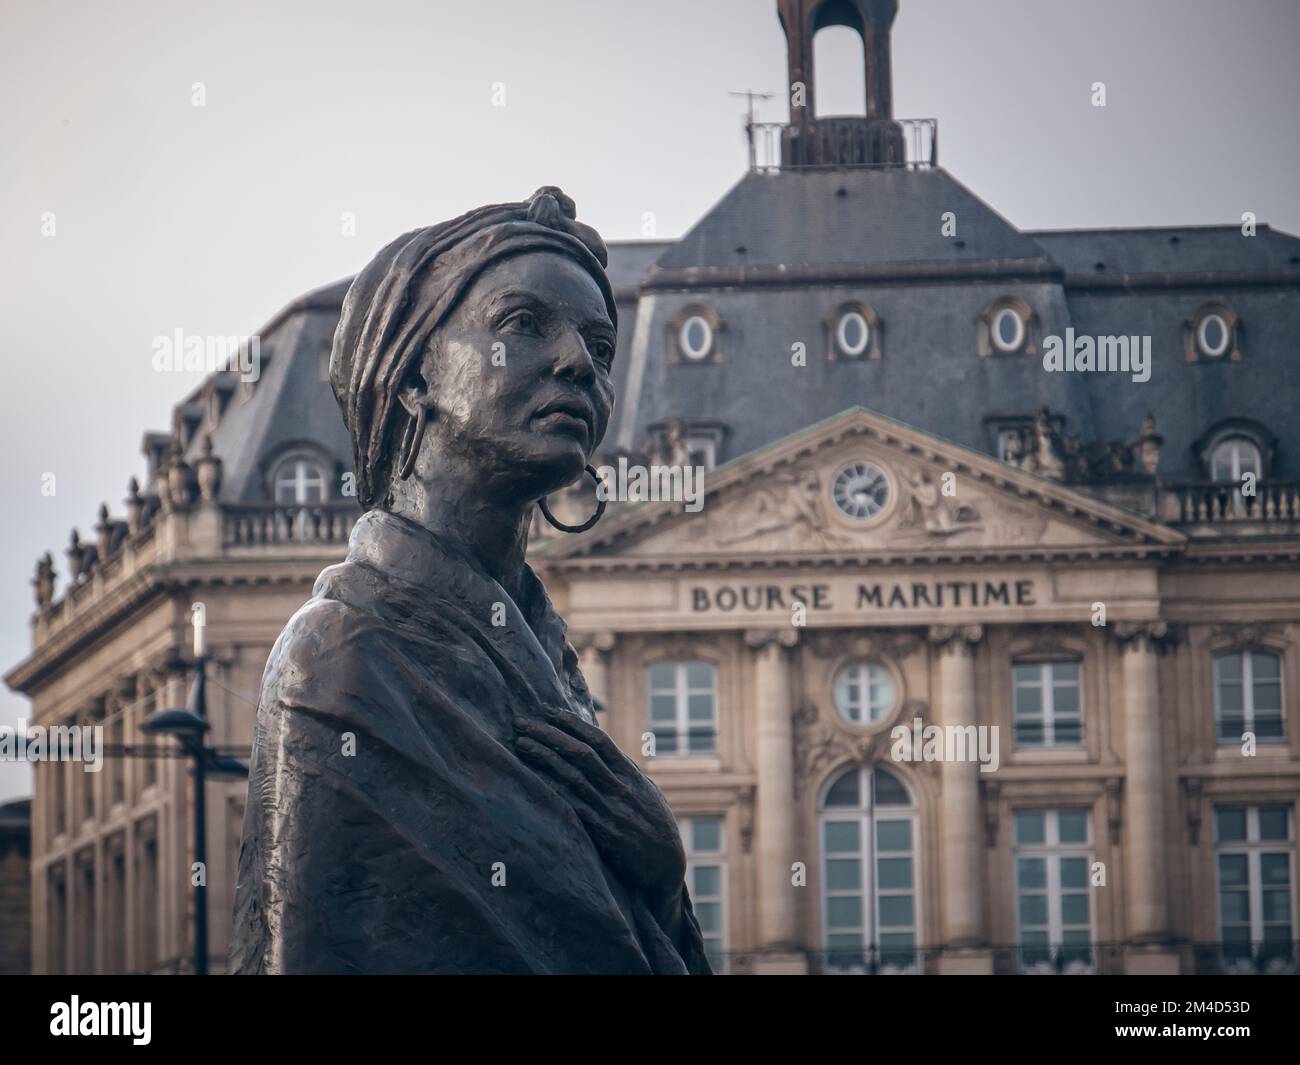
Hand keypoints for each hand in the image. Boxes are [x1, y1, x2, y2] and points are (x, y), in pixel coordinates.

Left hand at [514, 706, 685, 917]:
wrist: (665, 867)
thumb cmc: (656, 826)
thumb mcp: (647, 793)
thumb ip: (626, 772)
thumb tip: (605, 750)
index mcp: (631, 775)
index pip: (599, 741)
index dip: (572, 723)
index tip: (549, 712)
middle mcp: (619, 789)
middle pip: (579, 754)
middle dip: (549, 734)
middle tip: (522, 722)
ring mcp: (609, 811)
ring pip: (571, 776)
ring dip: (543, 757)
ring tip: (520, 743)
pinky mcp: (600, 833)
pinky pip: (570, 807)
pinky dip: (551, 790)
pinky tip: (532, 779)